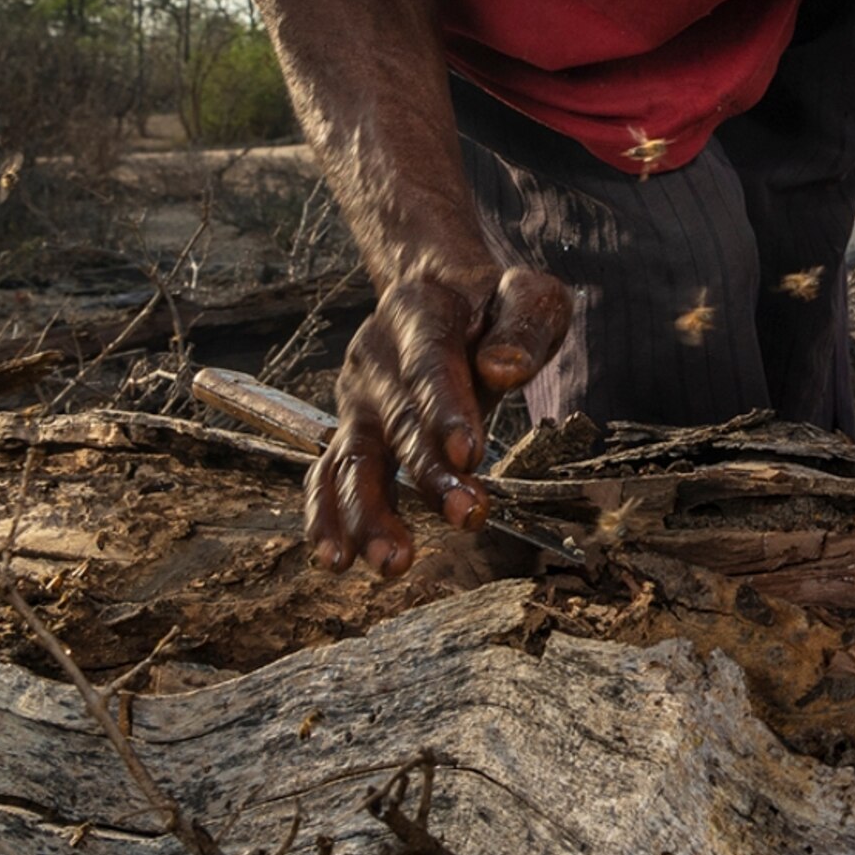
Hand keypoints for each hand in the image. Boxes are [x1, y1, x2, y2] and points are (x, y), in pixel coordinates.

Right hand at [307, 262, 571, 575]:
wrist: (439, 292)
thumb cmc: (493, 302)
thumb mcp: (527, 293)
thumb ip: (523, 326)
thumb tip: (505, 370)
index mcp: (418, 313)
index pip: (430, 365)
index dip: (446, 410)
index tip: (469, 455)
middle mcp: (376, 358)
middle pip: (398, 422)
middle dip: (428, 476)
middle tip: (465, 516)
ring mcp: (357, 399)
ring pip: (354, 459)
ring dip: (369, 513)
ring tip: (392, 562)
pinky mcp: (351, 430)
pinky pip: (327, 476)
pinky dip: (327, 516)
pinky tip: (337, 558)